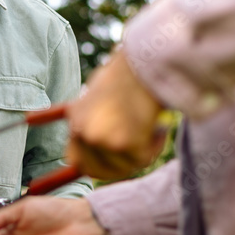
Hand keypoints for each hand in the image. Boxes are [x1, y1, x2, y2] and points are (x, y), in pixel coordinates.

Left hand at [66, 52, 165, 179]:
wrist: (147, 63)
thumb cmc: (128, 77)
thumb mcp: (100, 99)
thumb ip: (94, 124)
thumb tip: (100, 149)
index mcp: (75, 119)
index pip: (75, 160)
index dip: (94, 165)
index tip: (111, 165)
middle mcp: (83, 132)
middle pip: (96, 170)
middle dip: (118, 167)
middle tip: (138, 152)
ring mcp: (101, 140)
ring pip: (124, 167)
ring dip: (140, 153)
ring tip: (151, 128)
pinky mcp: (124, 144)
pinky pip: (143, 159)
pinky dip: (155, 146)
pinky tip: (159, 126)